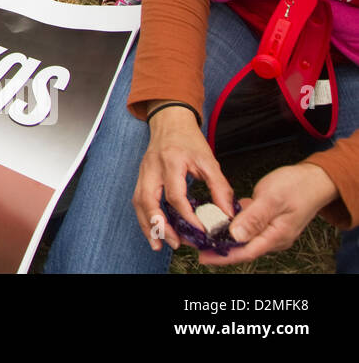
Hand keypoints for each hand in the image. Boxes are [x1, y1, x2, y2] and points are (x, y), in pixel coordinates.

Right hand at [132, 103, 236, 251]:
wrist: (170, 122)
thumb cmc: (189, 140)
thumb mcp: (209, 161)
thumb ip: (219, 188)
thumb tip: (227, 214)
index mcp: (171, 161)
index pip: (175, 195)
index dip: (187, 216)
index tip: (201, 231)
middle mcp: (152, 168)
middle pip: (148, 200)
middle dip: (160, 225)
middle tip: (175, 243)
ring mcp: (143, 173)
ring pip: (139, 203)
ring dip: (148, 225)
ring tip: (158, 244)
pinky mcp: (141, 177)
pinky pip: (139, 201)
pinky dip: (145, 218)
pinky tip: (154, 231)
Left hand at [200, 164, 337, 265]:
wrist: (315, 179)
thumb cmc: (297, 186)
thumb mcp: (272, 199)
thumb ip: (254, 218)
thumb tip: (235, 235)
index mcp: (275, 236)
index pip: (246, 252)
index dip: (223, 256)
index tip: (203, 257)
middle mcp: (273, 237)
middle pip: (242, 247)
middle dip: (219, 247)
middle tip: (195, 243)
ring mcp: (271, 229)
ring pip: (243, 236)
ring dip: (223, 234)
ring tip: (201, 230)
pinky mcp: (268, 220)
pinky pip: (247, 225)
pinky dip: (232, 223)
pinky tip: (218, 216)